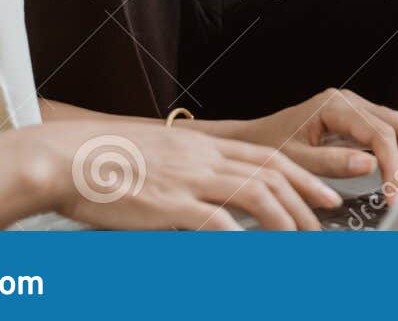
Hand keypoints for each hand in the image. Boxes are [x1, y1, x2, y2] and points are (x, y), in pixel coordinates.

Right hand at [34, 119, 343, 230]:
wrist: (69, 157)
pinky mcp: (169, 203)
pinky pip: (214, 220)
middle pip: (272, 173)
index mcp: (204, 146)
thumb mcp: (162, 158)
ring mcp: (188, 179)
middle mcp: (204, 158)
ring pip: (254, 193)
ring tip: (300, 240)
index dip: (305, 176)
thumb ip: (193, 172)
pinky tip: (253, 250)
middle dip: (307, 198)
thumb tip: (215, 200)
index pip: (269, 156)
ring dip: (284, 219)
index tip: (328, 194)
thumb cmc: (108, 163)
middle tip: (328, 221)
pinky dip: (238, 237)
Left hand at [210, 88, 397, 205]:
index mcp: (334, 105)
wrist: (253, 139)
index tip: (393, 194)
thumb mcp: (295, 160)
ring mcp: (356, 108)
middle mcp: (349, 101)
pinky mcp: (359, 119)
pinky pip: (392, 128)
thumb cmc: (267, 147)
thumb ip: (332, 163)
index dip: (392, 165)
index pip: (379, 133)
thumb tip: (369, 165)